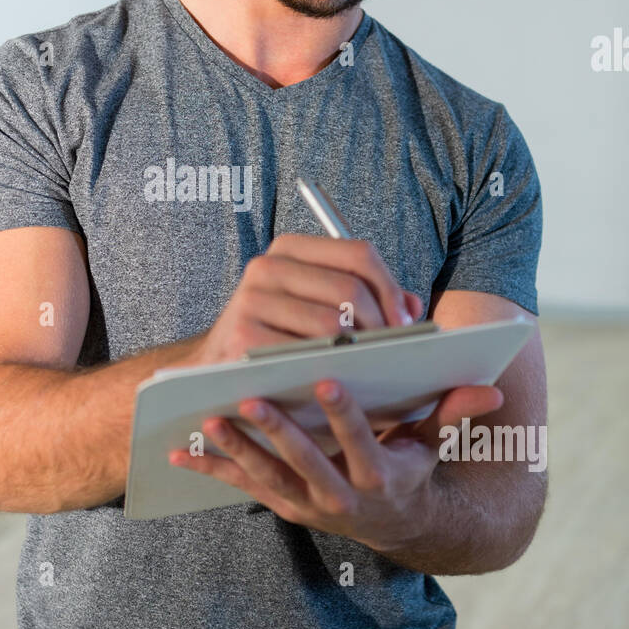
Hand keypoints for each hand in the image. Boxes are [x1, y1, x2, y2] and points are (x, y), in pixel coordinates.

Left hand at [168, 379, 503, 549]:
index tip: (325, 379)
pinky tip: (180, 450)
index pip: (361, 442)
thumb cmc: (410, 468)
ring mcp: (309, 505)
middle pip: (307, 462)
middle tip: (251, 398)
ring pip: (269, 477)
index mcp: (379, 477)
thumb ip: (451, 412)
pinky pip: (242, 487)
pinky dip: (211, 470)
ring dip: (238, 449)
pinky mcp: (283, 506)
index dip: (344, 414)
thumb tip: (489, 387)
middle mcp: (342, 497)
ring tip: (212, 419)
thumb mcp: (432, 444)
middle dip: (279, 432)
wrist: (396, 528)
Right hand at [188, 233, 422, 367]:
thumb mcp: (319, 309)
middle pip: (351, 288)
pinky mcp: (244, 336)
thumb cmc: (280, 339)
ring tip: (369, 366)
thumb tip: (414, 306)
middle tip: (394, 351)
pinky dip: (333, 368)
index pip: (359, 254)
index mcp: (290, 249)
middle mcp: (267, 266)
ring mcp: (252, 299)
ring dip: (360, 349)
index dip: (391, 289)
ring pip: (332, 322)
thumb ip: (368, 302)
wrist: (215, 372)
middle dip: (381, 324)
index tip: (404, 322)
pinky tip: (339, 379)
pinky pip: (307, 352)